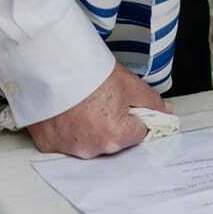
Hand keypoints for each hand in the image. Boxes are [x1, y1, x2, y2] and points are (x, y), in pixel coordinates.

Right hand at [26, 64, 169, 157]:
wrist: (51, 64)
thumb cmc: (89, 72)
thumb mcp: (129, 84)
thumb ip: (152, 102)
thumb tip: (165, 111)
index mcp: (114, 137)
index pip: (138, 133)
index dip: (136, 115)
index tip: (126, 103)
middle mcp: (90, 149)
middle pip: (114, 140)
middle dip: (113, 123)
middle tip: (102, 100)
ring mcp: (66, 149)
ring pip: (89, 142)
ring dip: (90, 128)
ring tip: (83, 104)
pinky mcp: (47, 145)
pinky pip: (66, 141)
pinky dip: (69, 129)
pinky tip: (68, 111)